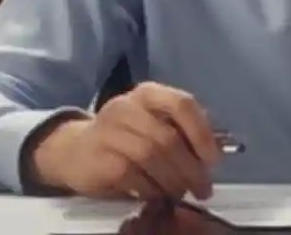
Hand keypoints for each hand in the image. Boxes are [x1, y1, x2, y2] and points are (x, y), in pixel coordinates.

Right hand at [28, 82, 220, 200]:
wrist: (75, 151)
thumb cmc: (124, 137)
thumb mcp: (152, 124)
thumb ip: (181, 131)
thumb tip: (216, 151)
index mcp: (148, 94)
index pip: (183, 104)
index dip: (202, 133)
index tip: (213, 159)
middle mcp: (127, 107)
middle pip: (169, 138)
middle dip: (192, 168)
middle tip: (203, 188)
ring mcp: (110, 132)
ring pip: (152, 158)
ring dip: (173, 181)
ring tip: (181, 193)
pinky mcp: (100, 159)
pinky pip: (134, 177)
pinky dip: (151, 190)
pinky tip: (157, 195)